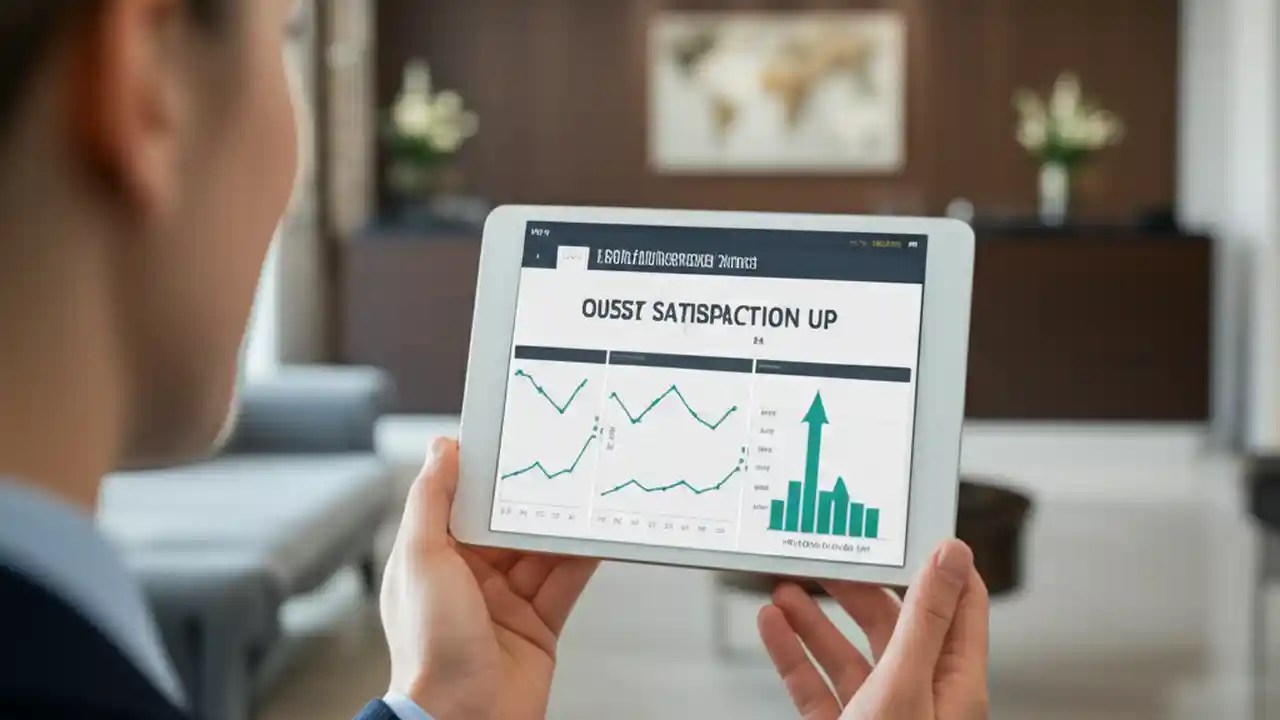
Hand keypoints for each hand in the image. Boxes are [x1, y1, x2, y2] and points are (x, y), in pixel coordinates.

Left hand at [380, 438, 598, 719]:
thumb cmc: (430, 649)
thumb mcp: (421, 559)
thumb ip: (430, 500)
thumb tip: (441, 449)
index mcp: (433, 560)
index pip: (461, 504)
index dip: (484, 474)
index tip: (509, 442)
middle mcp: (469, 579)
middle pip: (508, 525)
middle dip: (533, 497)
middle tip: (560, 462)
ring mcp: (506, 603)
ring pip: (541, 551)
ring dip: (563, 526)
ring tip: (587, 494)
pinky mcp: (539, 625)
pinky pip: (565, 583)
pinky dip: (583, 559)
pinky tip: (597, 536)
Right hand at [758, 540, 989, 719]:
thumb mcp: (906, 683)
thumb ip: (923, 620)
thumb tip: (952, 556)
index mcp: (954, 682)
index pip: (960, 606)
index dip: (937, 564)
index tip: (905, 531)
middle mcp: (920, 695)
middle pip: (892, 623)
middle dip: (857, 587)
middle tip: (829, 557)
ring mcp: (878, 713)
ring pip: (846, 654)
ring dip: (814, 619)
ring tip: (786, 588)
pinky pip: (814, 684)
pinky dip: (791, 655)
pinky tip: (772, 627)